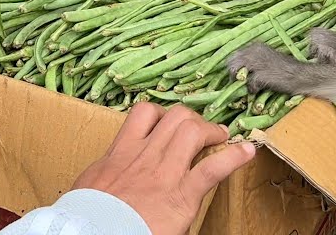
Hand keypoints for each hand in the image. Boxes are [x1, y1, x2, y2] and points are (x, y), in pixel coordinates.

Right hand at [73, 103, 255, 234]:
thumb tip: (106, 180)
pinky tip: (248, 152)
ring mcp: (164, 172)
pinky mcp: (181, 195)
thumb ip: (105, 175)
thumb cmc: (88, 217)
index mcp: (121, 153)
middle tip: (200, 130)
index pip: (144, 114)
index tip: (170, 122)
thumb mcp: (90, 188)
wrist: (94, 233)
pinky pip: (212, 168)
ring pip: (192, 130)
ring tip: (221, 136)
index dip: (162, 113)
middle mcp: (144, 155)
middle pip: (175, 116)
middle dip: (192, 119)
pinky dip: (234, 158)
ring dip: (211, 130)